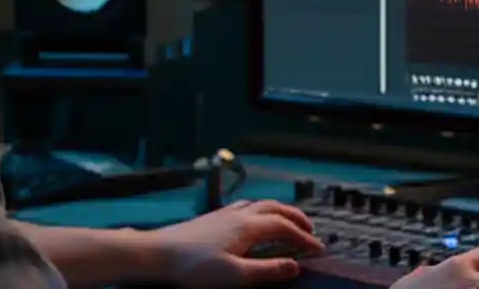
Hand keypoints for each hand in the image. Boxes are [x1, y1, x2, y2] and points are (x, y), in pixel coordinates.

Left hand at [145, 199, 325, 286]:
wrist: (160, 252)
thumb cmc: (196, 266)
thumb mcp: (235, 275)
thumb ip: (267, 270)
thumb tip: (295, 265)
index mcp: (249, 226)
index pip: (285, 228)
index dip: (304, 238)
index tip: (319, 249)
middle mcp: (240, 214)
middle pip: (276, 208)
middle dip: (296, 217)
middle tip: (311, 230)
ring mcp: (225, 213)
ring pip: (260, 204)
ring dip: (279, 211)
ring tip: (288, 221)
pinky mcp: (214, 216)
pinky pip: (246, 206)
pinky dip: (261, 209)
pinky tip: (254, 218)